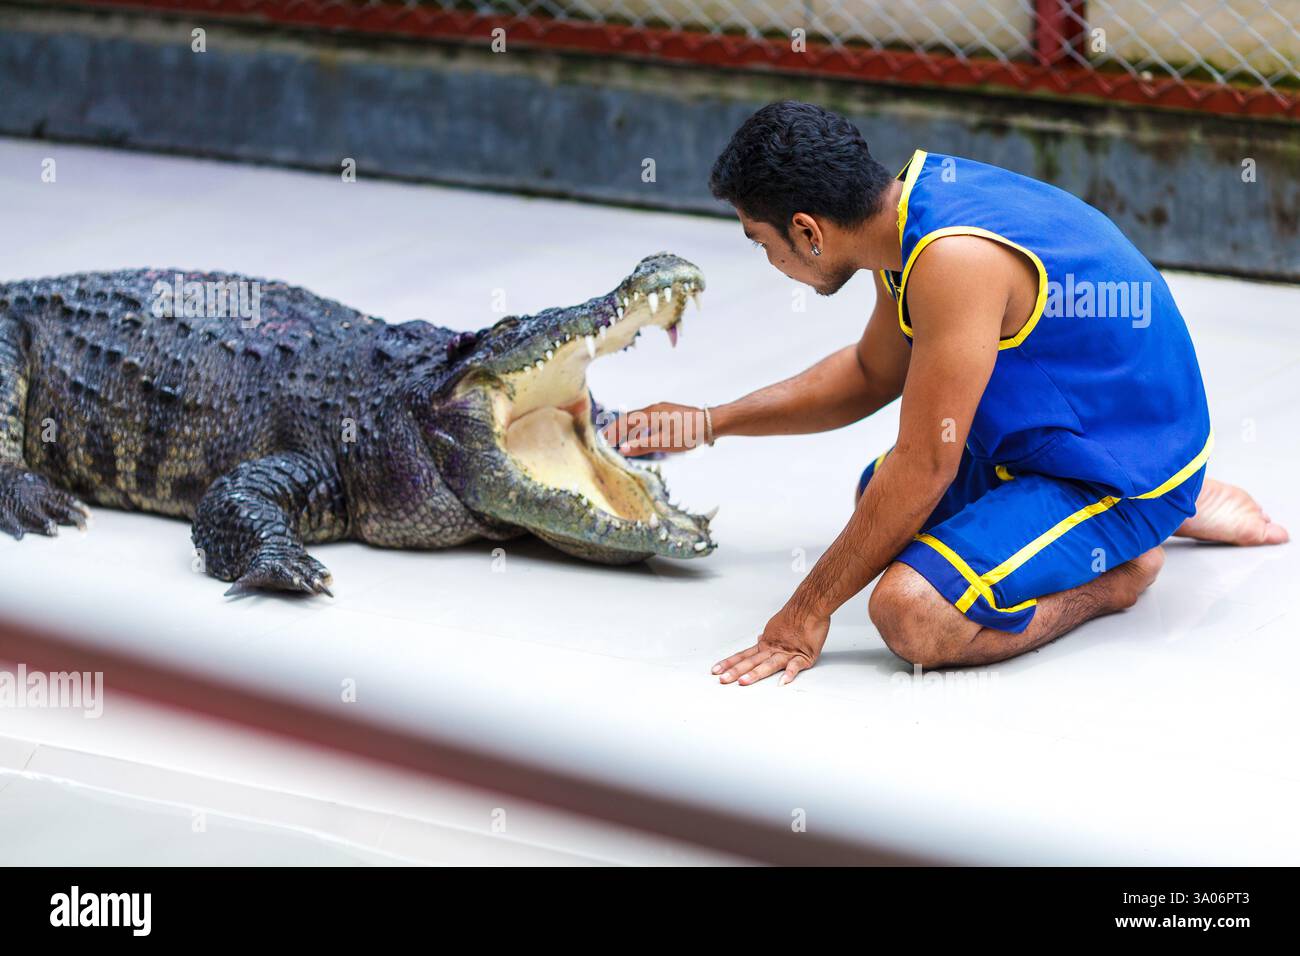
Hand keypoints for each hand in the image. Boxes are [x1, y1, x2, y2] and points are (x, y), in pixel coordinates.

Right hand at [600, 402, 709, 455]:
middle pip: (632, 418)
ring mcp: (664, 409)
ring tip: (624, 437)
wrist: (711, 423)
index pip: (626, 421)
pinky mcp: (671, 413)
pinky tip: (645, 434)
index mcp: (651, 414)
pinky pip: (650, 418)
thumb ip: (643, 445)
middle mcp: (655, 409)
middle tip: (608, 438)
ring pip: (641, 418)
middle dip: (619, 428)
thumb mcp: (664, 442)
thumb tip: (622, 449)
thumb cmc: (688, 433)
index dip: (614, 430)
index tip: (604, 438)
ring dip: (630, 427)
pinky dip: (642, 426)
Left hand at [712, 606, 829, 685]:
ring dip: (756, 673)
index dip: (730, 663)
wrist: (810, 606)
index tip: (716, 670)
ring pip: (769, 664)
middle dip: (736, 671)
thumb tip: (759, 640)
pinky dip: (789, 673)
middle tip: (723, 680)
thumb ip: (768, 638)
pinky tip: (782, 681)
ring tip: (744, 681)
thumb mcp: (776, 627)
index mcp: (766, 644)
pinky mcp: (804, 656)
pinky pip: (796, 666)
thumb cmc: (795, 616)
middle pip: (751, 661)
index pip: (744, 655)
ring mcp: (787, 653)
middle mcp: (773, 649)